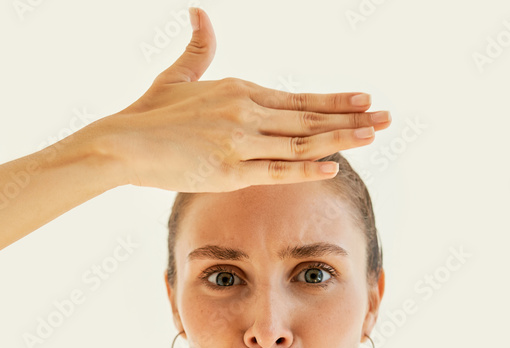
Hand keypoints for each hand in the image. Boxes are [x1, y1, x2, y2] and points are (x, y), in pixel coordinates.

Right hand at [82, 7, 391, 191]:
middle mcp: (245, 111)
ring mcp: (238, 141)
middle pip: (308, 117)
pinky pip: (274, 169)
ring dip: (340, 138)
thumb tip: (198, 12)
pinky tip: (332, 166)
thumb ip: (198, 47)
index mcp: (240, 90)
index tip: (365, 100)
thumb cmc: (147, 113)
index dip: (334, 100)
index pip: (298, 99)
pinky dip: (304, 168)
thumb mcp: (178, 75)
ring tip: (372, 136)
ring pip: (299, 140)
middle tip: (388, 119)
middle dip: (352, 118)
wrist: (120, 142)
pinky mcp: (227, 170)